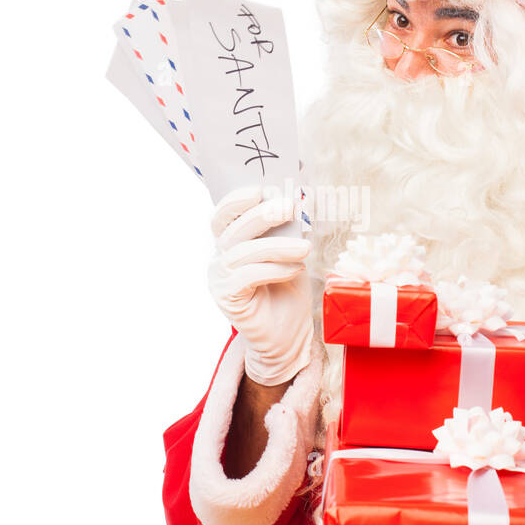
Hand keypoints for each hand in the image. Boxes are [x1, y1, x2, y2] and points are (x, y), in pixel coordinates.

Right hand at [207, 185, 313, 386]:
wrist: (288, 335)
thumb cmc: (287, 291)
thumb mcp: (288, 254)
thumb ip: (284, 230)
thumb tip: (294, 200)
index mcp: (230, 244)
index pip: (223, 216)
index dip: (236, 200)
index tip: (261, 189)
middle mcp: (219, 259)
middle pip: (233, 230)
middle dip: (261, 216)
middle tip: (289, 207)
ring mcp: (220, 280)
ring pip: (243, 253)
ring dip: (277, 246)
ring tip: (305, 247)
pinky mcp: (228, 299)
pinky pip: (247, 277)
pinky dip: (274, 269)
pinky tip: (295, 269)